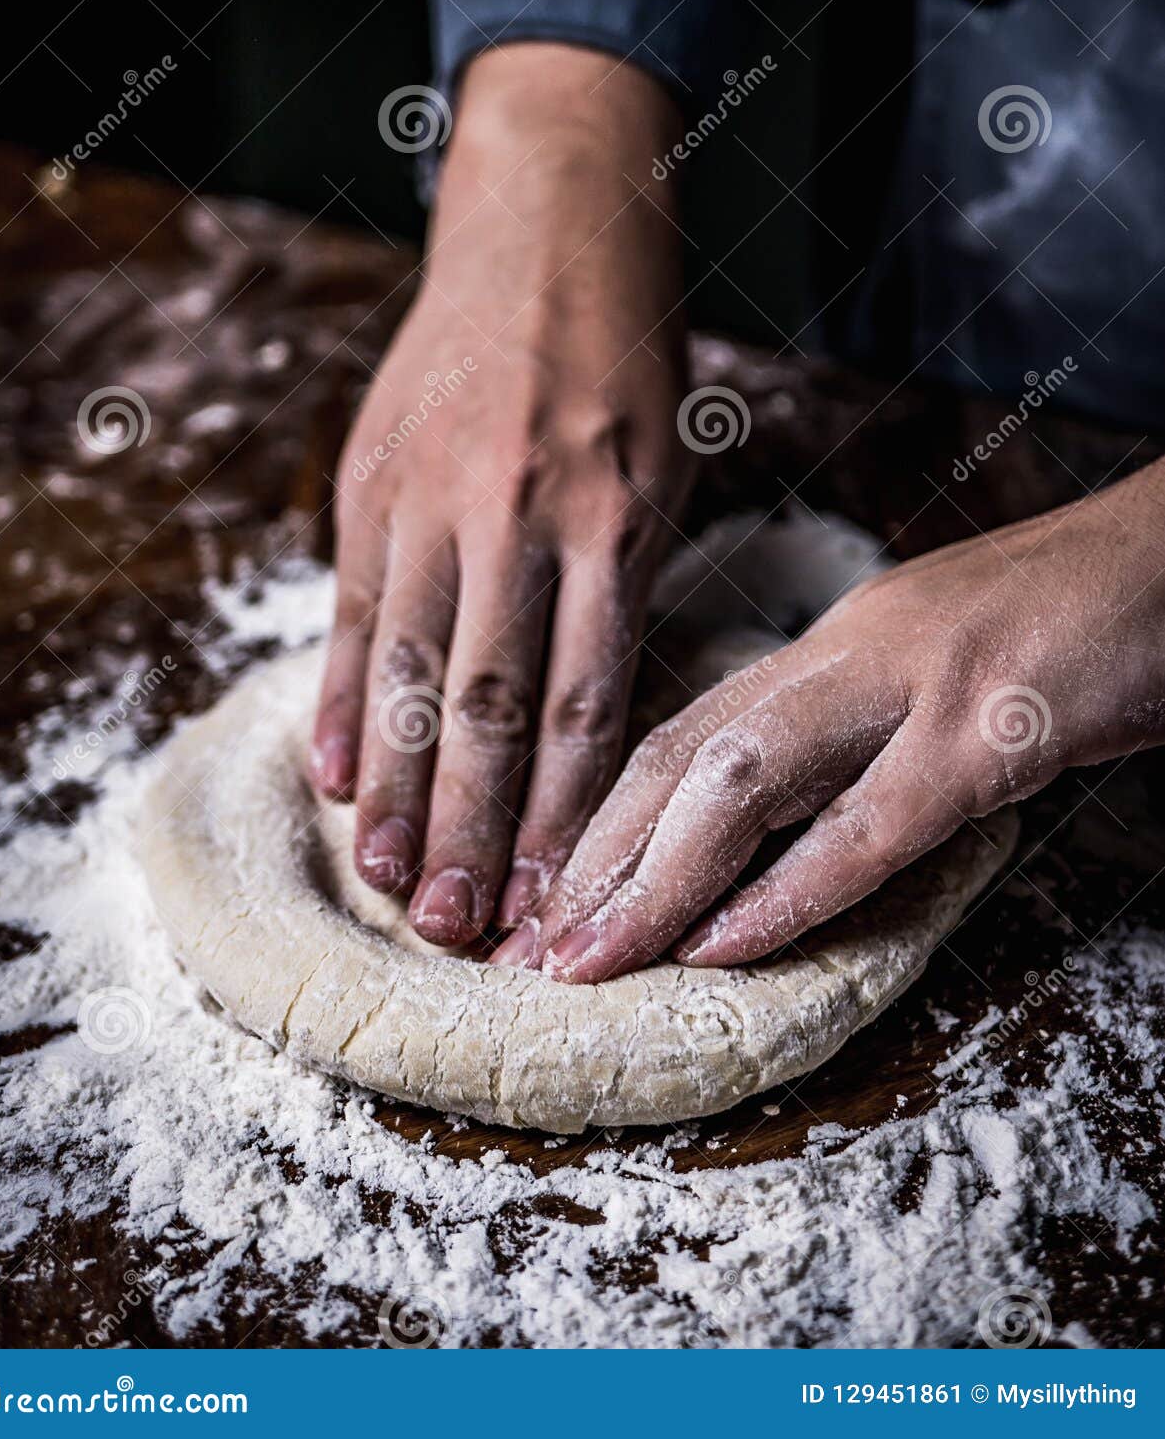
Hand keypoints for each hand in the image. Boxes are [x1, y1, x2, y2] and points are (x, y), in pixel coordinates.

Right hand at [310, 43, 691, 946]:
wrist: (546, 231)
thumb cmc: (628, 365)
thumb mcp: (666, 473)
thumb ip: (623, 594)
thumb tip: (579, 732)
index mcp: (616, 520)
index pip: (584, 701)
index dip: (563, 814)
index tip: (552, 899)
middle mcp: (519, 517)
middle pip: (487, 706)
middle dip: (471, 829)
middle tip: (459, 931)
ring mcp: (433, 498)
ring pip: (407, 671)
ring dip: (394, 788)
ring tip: (387, 881)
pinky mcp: (372, 483)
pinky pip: (351, 610)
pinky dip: (340, 699)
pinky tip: (331, 773)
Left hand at [491, 462, 1164, 978]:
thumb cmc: (1058, 625)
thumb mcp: (930, 673)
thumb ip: (853, 734)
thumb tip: (778, 829)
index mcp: (827, 647)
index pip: (680, 730)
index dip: (600, 817)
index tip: (546, 896)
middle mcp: (847, 655)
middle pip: (682, 753)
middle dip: (595, 856)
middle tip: (528, 950)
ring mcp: (914, 686)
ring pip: (747, 781)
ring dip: (658, 878)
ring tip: (590, 961)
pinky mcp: (990, 729)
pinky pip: (871, 820)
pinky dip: (791, 889)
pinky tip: (724, 945)